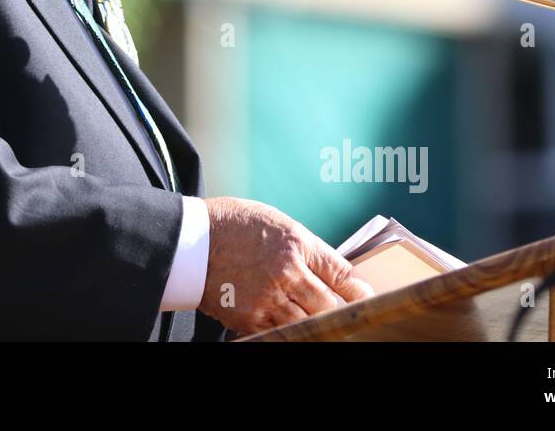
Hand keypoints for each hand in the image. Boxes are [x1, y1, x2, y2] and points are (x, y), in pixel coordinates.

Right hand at [198, 196, 374, 334]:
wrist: (189, 240)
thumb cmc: (234, 224)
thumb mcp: (277, 222)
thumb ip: (304, 247)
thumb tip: (331, 272)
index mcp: (295, 243)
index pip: (341, 273)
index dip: (358, 289)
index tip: (365, 296)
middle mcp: (286, 272)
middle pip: (329, 304)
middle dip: (339, 309)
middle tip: (346, 313)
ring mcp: (268, 298)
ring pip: (308, 322)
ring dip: (315, 321)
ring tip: (318, 319)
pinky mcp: (250, 317)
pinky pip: (280, 331)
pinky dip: (289, 328)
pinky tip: (290, 321)